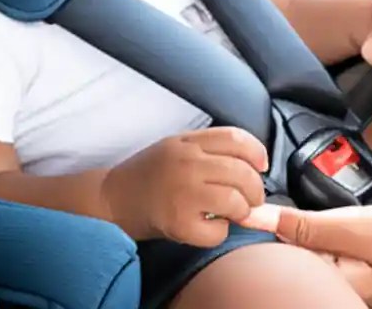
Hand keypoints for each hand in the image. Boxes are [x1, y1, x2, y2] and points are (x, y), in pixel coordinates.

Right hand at [101, 127, 268, 245]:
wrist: (110, 200)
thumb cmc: (148, 174)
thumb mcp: (176, 146)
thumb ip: (209, 148)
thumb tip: (253, 163)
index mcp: (187, 143)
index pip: (237, 139)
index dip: (257, 153)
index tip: (261, 166)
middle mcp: (186, 164)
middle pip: (242, 173)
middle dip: (256, 190)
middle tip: (251, 199)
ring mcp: (182, 194)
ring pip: (235, 201)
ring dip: (241, 211)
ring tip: (232, 213)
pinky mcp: (177, 223)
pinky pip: (217, 231)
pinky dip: (219, 232)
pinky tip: (208, 227)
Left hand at [240, 203, 371, 307]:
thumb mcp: (364, 228)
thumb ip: (308, 226)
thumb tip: (257, 218)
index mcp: (324, 288)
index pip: (274, 255)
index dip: (280, 222)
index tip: (301, 206)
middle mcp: (331, 296)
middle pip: (294, 257)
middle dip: (311, 229)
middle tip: (358, 223)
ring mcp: (349, 293)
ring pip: (318, 256)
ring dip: (331, 235)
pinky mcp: (363, 287)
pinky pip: (339, 261)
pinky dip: (349, 244)